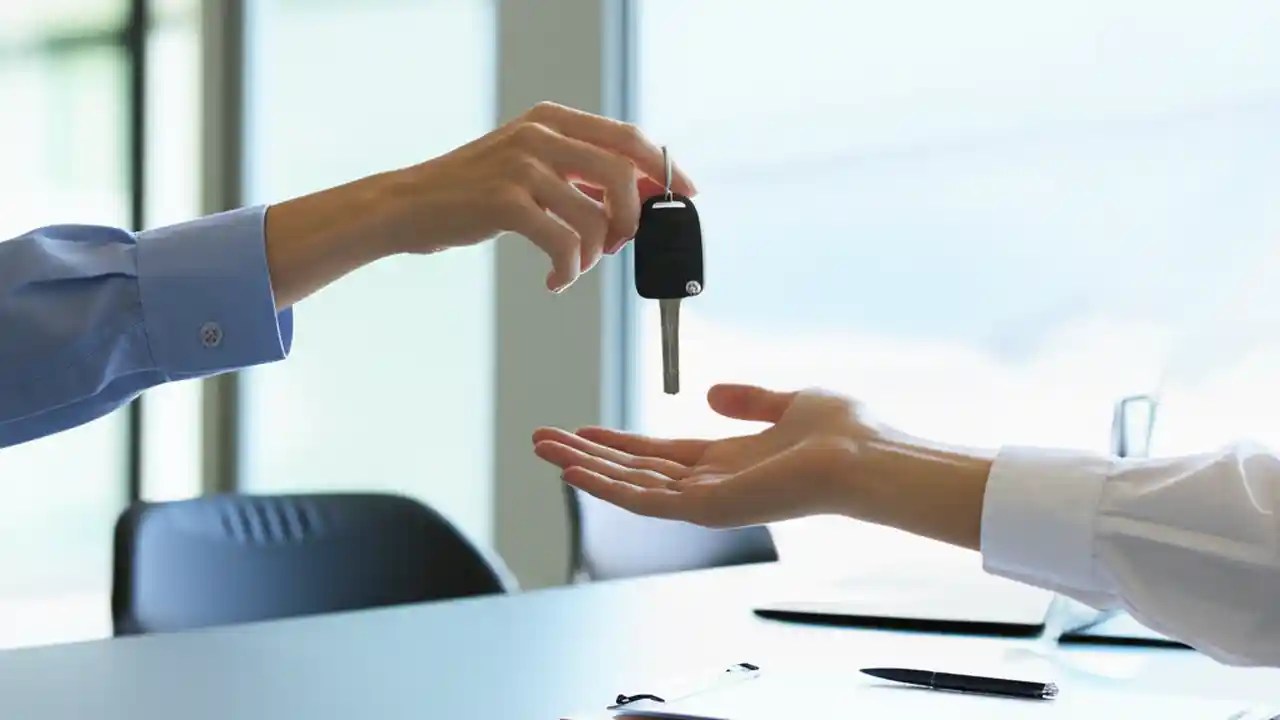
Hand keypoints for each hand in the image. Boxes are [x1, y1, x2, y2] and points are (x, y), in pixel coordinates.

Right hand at [390, 101, 694, 290]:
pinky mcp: (504, 202)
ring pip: (595, 217)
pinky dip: (568, 271)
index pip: (629, 137)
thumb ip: (579, 173)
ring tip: (575, 268)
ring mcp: (521, 166)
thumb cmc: (473, 193)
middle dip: (633, 220)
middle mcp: (540, 135)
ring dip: (594, 255)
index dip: (665, 170)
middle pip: (622, 174)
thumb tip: (639, 196)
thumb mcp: (530, 166)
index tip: (685, 196)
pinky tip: (555, 280)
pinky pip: (564, 244)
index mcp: (552, 120)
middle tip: (618, 246)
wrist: (408, 205)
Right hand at [532, 383, 991, 548]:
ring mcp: (706, 502)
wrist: (867, 457)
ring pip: (629, 487)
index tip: (583, 429)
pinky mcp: (707, 509)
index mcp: (728, 461)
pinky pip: (643, 500)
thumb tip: (712, 392)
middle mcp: (711, 485)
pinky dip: (604, 486)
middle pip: (633, 472)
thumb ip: (749, 400)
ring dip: (583, 469)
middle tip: (542, 440)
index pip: (658, 454)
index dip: (618, 442)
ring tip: (542, 450)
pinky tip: (573, 470)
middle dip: (586, 456)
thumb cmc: (844, 435)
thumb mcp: (788, 402)